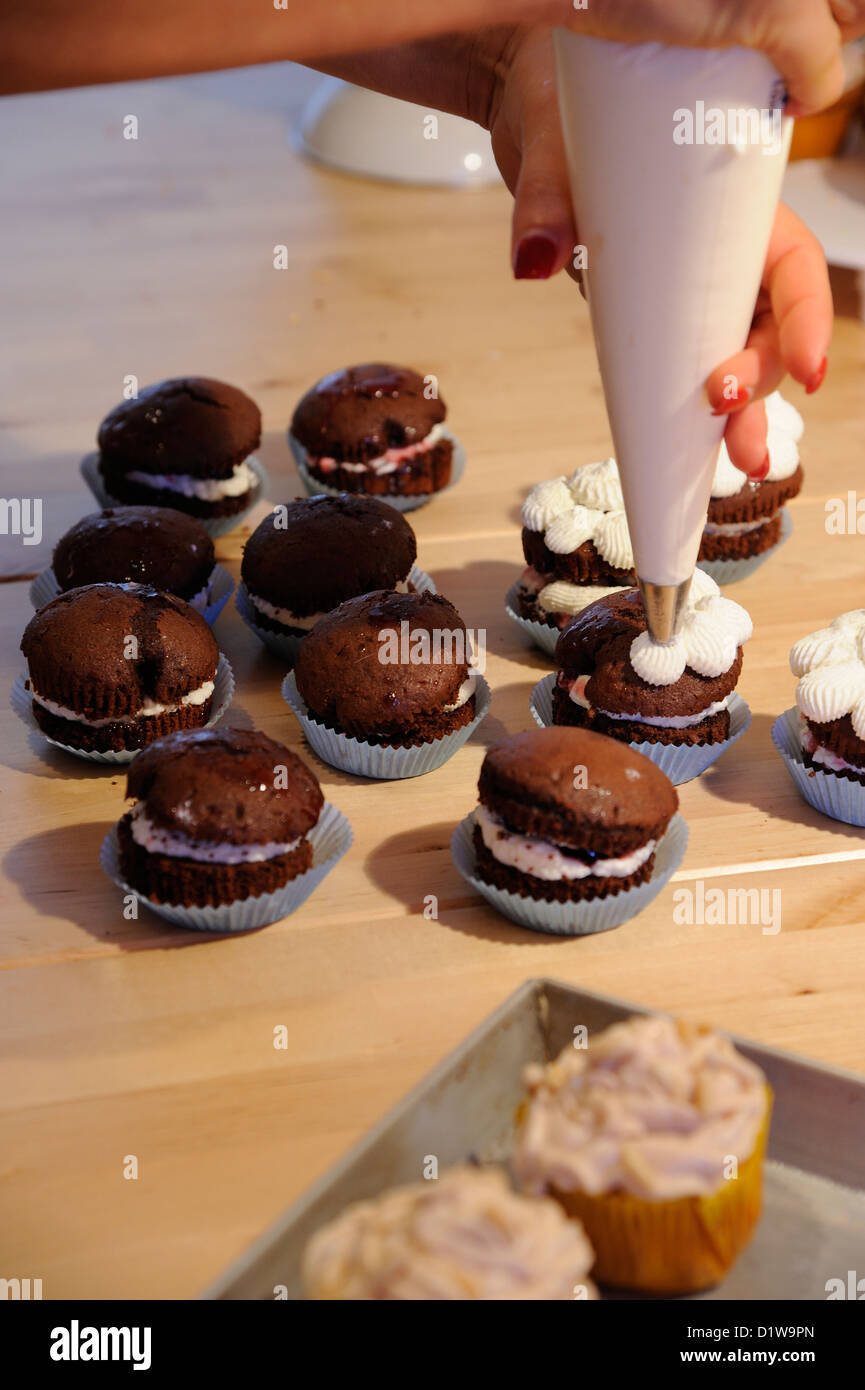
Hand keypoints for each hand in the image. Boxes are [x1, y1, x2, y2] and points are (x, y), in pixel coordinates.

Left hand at [481, 25, 833, 475]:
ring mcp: (694, 290)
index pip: (792, 265)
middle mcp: (724, 252)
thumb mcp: (554, 144)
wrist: (540, 121)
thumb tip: (534, 260)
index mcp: (733, 204)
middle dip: (759, 378)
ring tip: (741, 464)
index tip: (807, 368)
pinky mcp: (659, 319)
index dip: (806, 319)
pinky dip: (694, 416)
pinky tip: (700, 458)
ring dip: (742, 417)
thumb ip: (546, 196)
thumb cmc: (568, 111)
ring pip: (736, 358)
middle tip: (720, 407)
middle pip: (767, 326)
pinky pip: (688, 368)